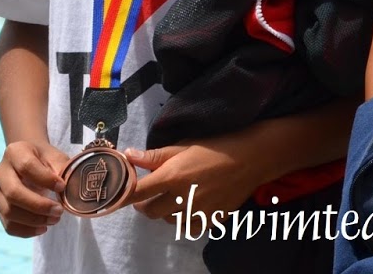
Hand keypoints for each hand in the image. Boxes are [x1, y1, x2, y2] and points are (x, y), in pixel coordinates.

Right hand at [0, 139, 66, 237]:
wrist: (28, 159)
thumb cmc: (44, 158)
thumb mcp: (55, 156)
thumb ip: (62, 169)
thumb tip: (71, 189)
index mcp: (15, 152)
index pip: (27, 167)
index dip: (45, 179)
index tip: (62, 187)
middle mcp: (1, 172)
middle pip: (13, 193)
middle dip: (38, 206)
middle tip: (59, 211)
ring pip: (9, 211)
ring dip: (33, 220)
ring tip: (54, 220)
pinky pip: (8, 224)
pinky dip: (25, 231)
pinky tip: (42, 229)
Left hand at [125, 126, 272, 219]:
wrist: (251, 158)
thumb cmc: (216, 146)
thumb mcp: (184, 145)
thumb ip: (155, 156)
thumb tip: (127, 156)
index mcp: (172, 175)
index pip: (136, 193)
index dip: (124, 195)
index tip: (120, 194)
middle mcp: (182, 197)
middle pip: (150, 211)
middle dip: (145, 204)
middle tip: (151, 194)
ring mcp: (197, 211)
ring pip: (169, 220)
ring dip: (167, 211)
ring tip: (176, 197)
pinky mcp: (211, 220)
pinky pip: (189, 227)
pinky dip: (187, 219)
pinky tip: (193, 206)